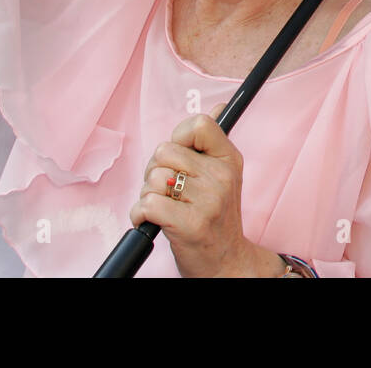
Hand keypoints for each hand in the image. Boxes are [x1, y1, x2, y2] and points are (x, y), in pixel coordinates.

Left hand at [130, 106, 274, 276]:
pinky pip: (147, 204)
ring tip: (165, 207)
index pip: (199, 124)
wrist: (226, 262)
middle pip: (164, 151)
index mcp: (229, 160)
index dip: (179, 137)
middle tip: (169, 190)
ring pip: (153, 178)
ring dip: (148, 195)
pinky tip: (153, 221)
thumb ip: (213, 144)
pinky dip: (140, 214)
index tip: (180, 156)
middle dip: (155, 170)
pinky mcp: (190, 224)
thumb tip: (219, 107)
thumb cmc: (216, 218)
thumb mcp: (225, 176)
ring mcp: (208, 201)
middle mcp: (221, 177)